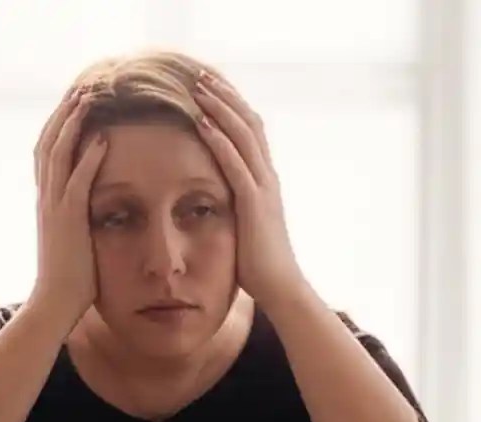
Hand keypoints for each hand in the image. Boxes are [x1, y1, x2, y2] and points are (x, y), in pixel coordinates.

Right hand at [29, 86, 107, 329]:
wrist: (53, 305)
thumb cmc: (70, 280)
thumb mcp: (72, 240)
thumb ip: (77, 219)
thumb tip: (91, 208)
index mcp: (47, 201)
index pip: (48, 153)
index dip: (59, 125)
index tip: (75, 103)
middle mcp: (46, 199)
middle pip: (49, 143)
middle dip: (64, 114)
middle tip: (81, 88)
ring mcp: (54, 209)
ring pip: (58, 155)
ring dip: (74, 125)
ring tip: (90, 100)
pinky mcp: (67, 223)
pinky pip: (78, 183)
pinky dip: (89, 159)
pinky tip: (103, 140)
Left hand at [191, 73, 307, 307]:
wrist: (282, 287)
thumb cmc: (259, 262)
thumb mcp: (246, 224)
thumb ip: (236, 204)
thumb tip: (216, 196)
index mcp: (266, 180)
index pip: (251, 131)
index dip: (233, 106)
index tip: (211, 88)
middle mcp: (268, 177)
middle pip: (249, 122)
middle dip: (225, 97)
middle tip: (201, 75)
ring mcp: (264, 188)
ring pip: (243, 136)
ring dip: (220, 108)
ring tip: (198, 88)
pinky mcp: (254, 204)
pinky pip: (235, 164)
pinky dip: (218, 140)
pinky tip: (202, 123)